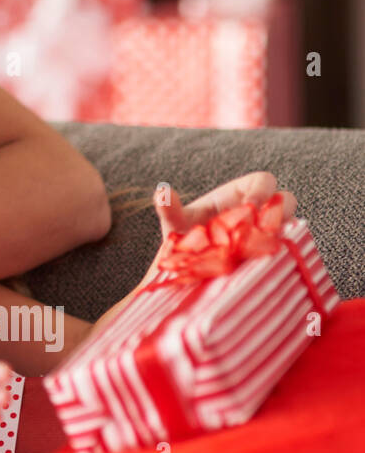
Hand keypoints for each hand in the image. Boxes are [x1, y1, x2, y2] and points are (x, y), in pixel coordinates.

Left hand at [142, 171, 298, 287]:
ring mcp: (268, 234)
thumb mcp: (176, 224)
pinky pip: (287, 253)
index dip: (263, 190)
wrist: (188, 271)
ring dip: (281, 237)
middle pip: (287, 202)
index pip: (264, 181)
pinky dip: (276, 258)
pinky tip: (259, 267)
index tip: (251, 206)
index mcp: (239, 195)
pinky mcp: (271, 257)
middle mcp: (259, 213)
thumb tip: (161, 192)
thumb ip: (169, 209)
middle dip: (281, 213)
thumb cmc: (185, 238)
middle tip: (264, 229)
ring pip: (292, 229)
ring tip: (260, 250)